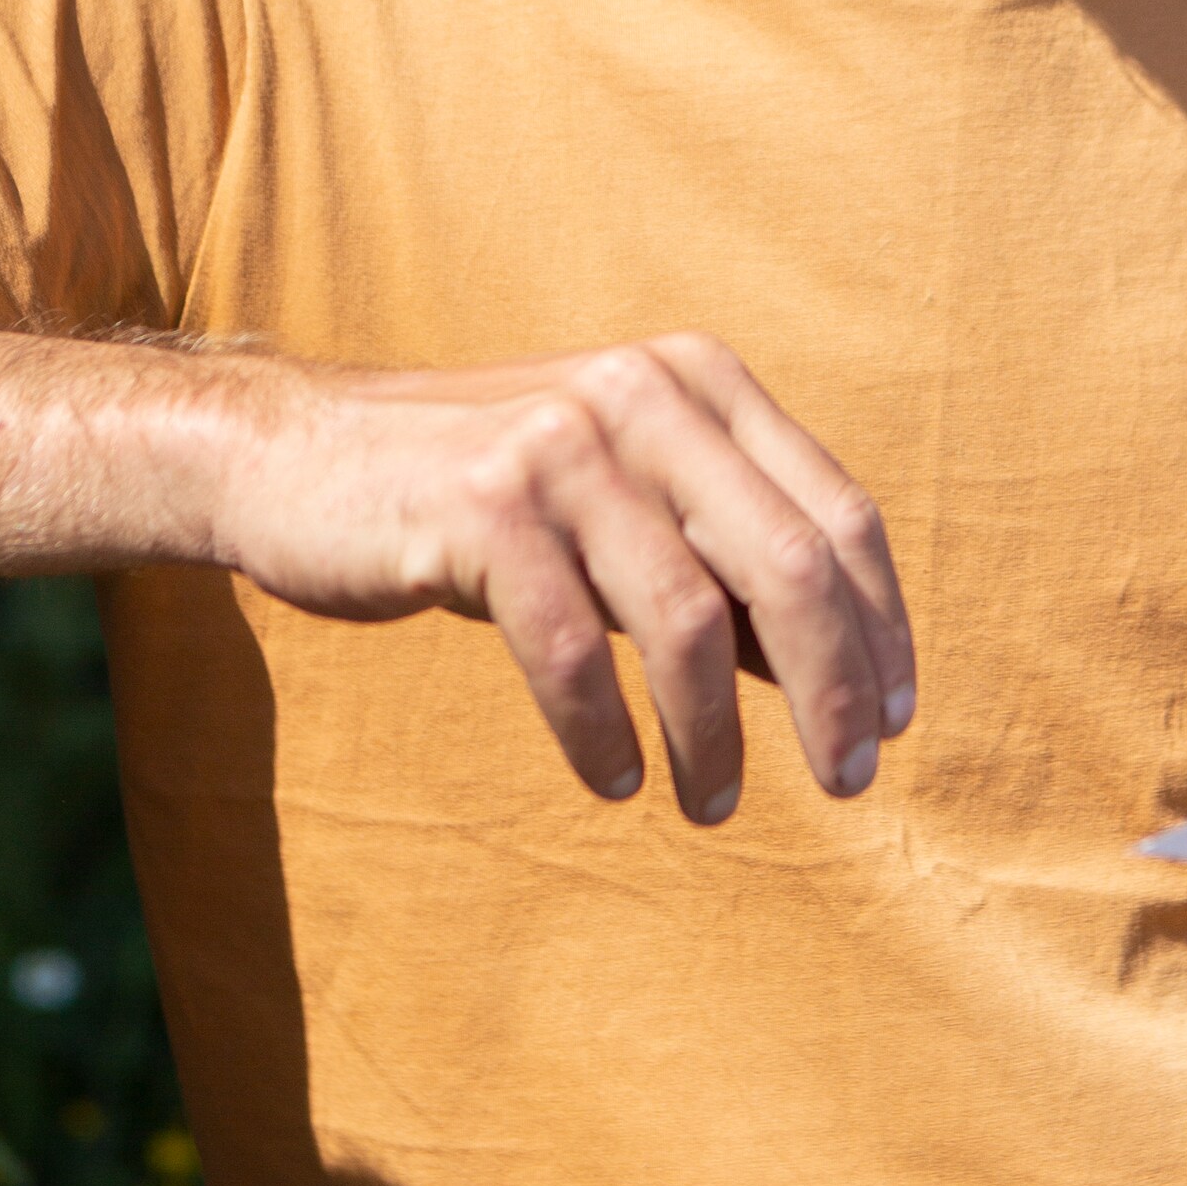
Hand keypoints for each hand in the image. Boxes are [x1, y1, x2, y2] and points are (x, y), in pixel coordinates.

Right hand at [222, 332, 912, 826]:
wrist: (295, 457)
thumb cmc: (481, 502)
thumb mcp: (619, 506)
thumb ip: (719, 561)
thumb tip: (839, 676)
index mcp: (698, 381)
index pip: (838, 513)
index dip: (880, 627)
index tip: (891, 722)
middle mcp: (643, 393)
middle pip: (789, 564)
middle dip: (833, 689)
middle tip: (846, 784)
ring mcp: (561, 441)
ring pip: (687, 619)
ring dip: (714, 734)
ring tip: (712, 804)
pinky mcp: (480, 502)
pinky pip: (572, 649)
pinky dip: (604, 733)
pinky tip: (617, 780)